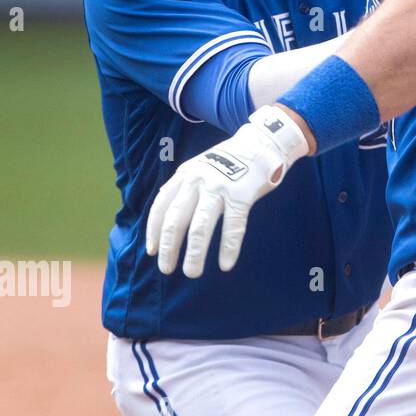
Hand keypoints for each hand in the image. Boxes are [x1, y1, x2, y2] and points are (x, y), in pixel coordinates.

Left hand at [146, 105, 308, 277]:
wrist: (262, 143)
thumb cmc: (231, 161)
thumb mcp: (200, 167)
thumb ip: (184, 186)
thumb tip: (166, 212)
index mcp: (184, 175)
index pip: (160, 207)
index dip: (154, 232)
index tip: (153, 252)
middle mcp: (197, 181)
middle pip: (175, 221)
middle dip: (169, 248)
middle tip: (167, 270)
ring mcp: (220, 188)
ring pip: (200, 227)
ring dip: (194, 253)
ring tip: (192, 273)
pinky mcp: (242, 194)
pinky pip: (233, 226)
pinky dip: (229, 247)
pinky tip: (227, 265)